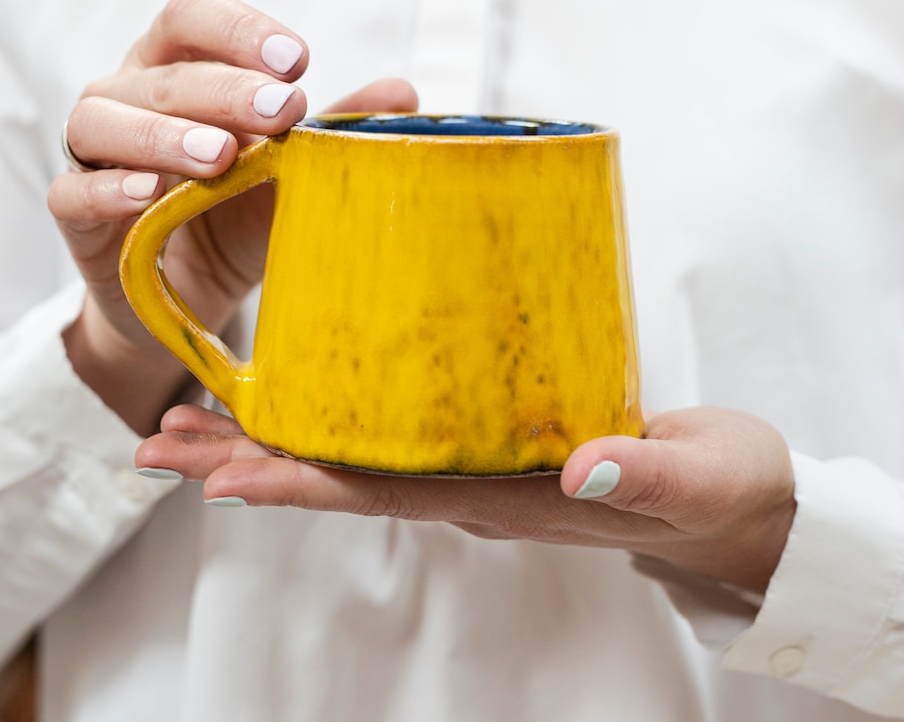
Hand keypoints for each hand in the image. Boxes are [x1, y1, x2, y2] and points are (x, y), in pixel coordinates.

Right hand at [47, 0, 416, 431]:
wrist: (189, 296)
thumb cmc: (237, 218)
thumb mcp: (294, 179)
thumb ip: (334, 135)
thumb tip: (403, 94)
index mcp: (180, 71)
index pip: (192, 18)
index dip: (238, 29)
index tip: (296, 61)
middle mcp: (130, 98)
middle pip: (161, 70)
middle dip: (224, 86)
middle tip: (280, 110)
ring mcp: (96, 154)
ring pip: (102, 119)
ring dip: (165, 132)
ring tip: (220, 156)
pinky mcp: (75, 215)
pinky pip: (71, 190)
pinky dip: (108, 188)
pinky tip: (151, 194)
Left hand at [137, 405, 796, 592]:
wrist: (739, 505)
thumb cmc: (724, 490)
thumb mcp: (703, 479)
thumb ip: (649, 475)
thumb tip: (583, 466)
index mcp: (512, 502)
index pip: (388, 495)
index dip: (304, 483)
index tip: (224, 470)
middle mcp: (478, 493)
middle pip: (347, 481)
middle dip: (254, 466)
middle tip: (164, 446)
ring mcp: (480, 473)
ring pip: (359, 460)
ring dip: (278, 443)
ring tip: (201, 423)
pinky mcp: (493, 444)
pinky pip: (397, 436)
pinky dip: (336, 419)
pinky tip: (305, 397)